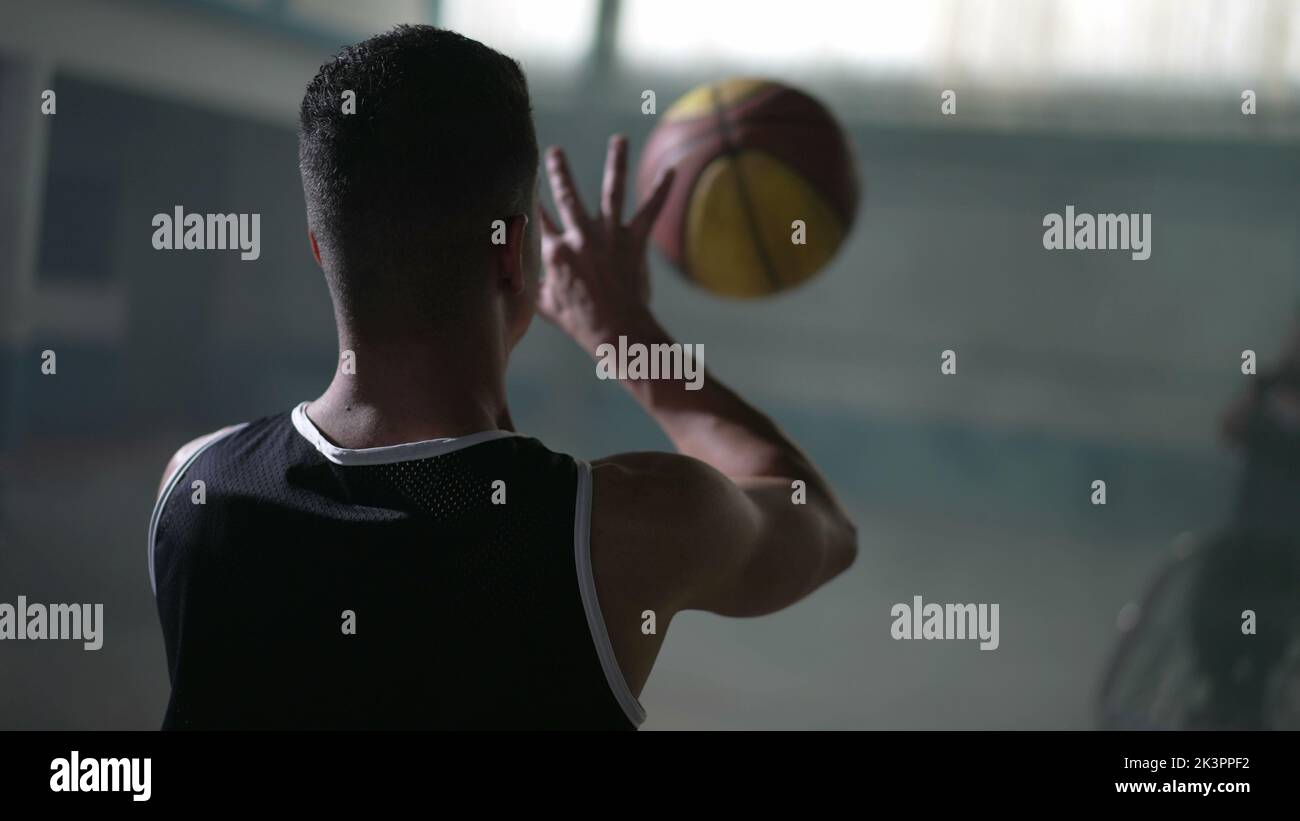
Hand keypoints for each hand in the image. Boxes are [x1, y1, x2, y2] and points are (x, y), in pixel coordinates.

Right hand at [538, 135, 674, 352]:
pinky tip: (671, 171)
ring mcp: (609, 237)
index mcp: (555, 252)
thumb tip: (513, 282)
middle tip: (554, 152)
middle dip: (560, 172)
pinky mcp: (634, 242)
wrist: (617, 331)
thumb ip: (532, 287)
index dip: (528, 201)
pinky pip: (650, 210)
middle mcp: (581, 237)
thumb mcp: (546, 307)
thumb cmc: (580, 323)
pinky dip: (661, 190)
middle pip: (568, 197)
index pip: (537, 220)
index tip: (519, 182)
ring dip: (615, 163)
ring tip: (617, 140)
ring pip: (611, 191)